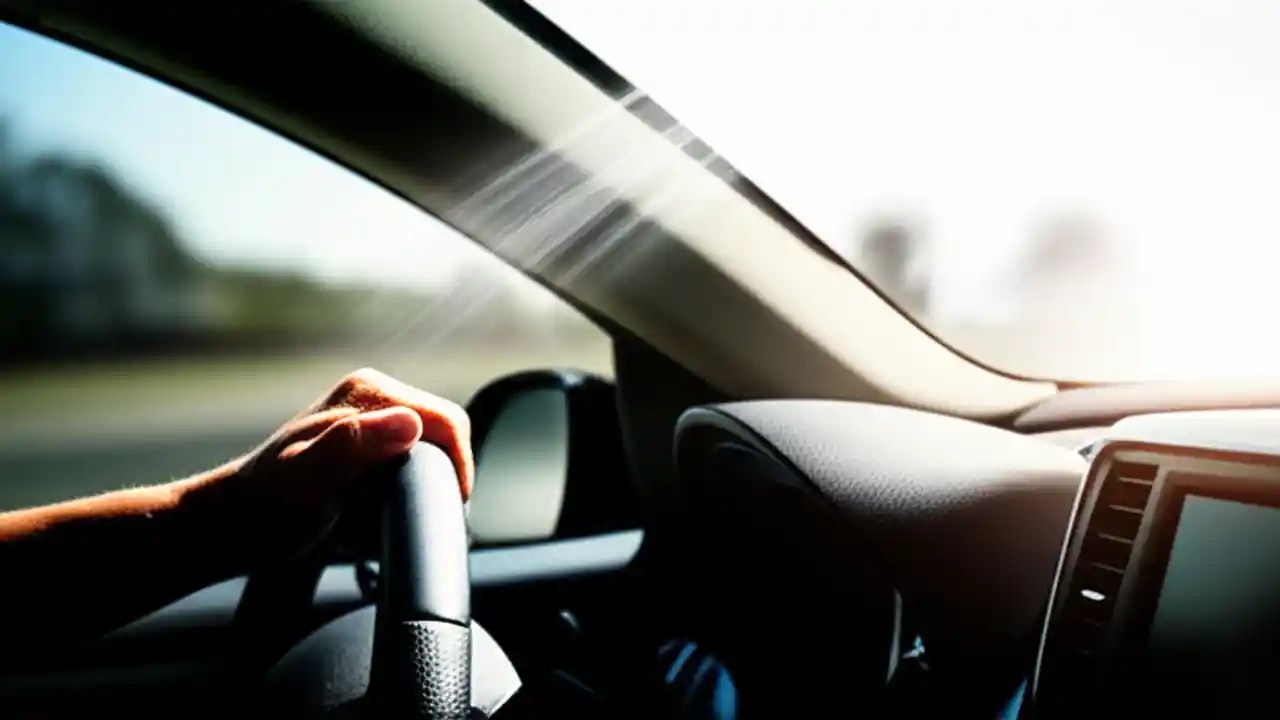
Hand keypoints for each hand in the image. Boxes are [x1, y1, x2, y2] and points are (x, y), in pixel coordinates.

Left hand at [194, 368, 472, 562]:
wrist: (237, 524)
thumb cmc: (266, 506)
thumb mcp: (307, 479)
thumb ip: (353, 445)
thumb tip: (408, 423)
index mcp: (368, 392)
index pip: (446, 420)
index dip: (456, 465)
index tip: (446, 505)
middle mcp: (375, 397)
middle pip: (445, 434)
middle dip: (439, 476)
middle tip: (412, 514)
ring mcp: (375, 419)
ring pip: (434, 450)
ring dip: (425, 484)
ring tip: (392, 513)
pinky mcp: (375, 443)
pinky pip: (417, 461)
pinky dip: (411, 488)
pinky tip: (382, 508)